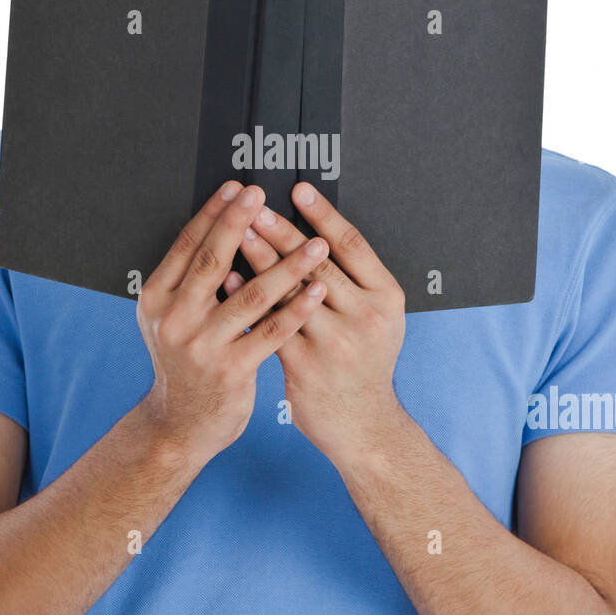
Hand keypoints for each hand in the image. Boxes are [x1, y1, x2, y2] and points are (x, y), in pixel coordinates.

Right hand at [135, 180, 328, 463]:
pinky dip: (297, 309)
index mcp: (157, 298)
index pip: (188, 245)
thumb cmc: (186, 362)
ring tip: (316, 244)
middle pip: (212, 261)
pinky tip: (319, 290)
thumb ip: (190, 281)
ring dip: (286, 266)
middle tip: (264, 195)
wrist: (180, 426)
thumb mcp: (173, 318)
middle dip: (240, 223)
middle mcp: (173, 319)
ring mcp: (201, 347)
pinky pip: (270, 333)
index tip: (238, 187)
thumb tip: (224, 225)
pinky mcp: (230, 371)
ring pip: (249, 296)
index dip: (214, 213)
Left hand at [224, 182, 406, 463]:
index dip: (324, 214)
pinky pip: (269, 323)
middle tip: (253, 203)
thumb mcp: (377, 318)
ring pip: (289, 290)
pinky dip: (248, 297)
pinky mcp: (306, 366)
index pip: (352, 244)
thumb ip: (353, 281)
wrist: (364, 425)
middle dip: (280, 229)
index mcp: (386, 297)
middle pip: (316, 261)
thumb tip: (314, 233)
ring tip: (236, 229)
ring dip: (259, 257)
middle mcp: (365, 317)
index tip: (298, 189)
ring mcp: (336, 342)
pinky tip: (229, 277)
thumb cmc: (364, 363)